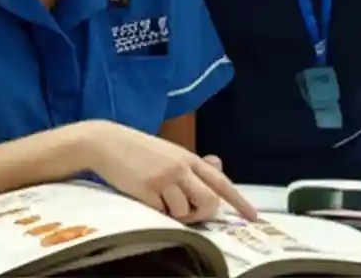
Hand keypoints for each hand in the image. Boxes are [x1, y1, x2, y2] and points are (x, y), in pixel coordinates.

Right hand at [84, 121, 256, 222]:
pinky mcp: (147, 189)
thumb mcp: (170, 153)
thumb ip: (193, 164)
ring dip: (176, 214)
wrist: (107, 143)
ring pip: (186, 211)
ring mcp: (165, 177)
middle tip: (187, 213)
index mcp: (190, 158)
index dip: (239, 201)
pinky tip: (146, 198)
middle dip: (202, 215)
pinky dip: (158, 212)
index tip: (252, 217)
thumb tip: (218, 164)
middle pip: (209, 202)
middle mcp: (181, 167)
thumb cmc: (139, 151)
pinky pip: (163, 213)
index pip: (221, 181)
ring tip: (161, 201)